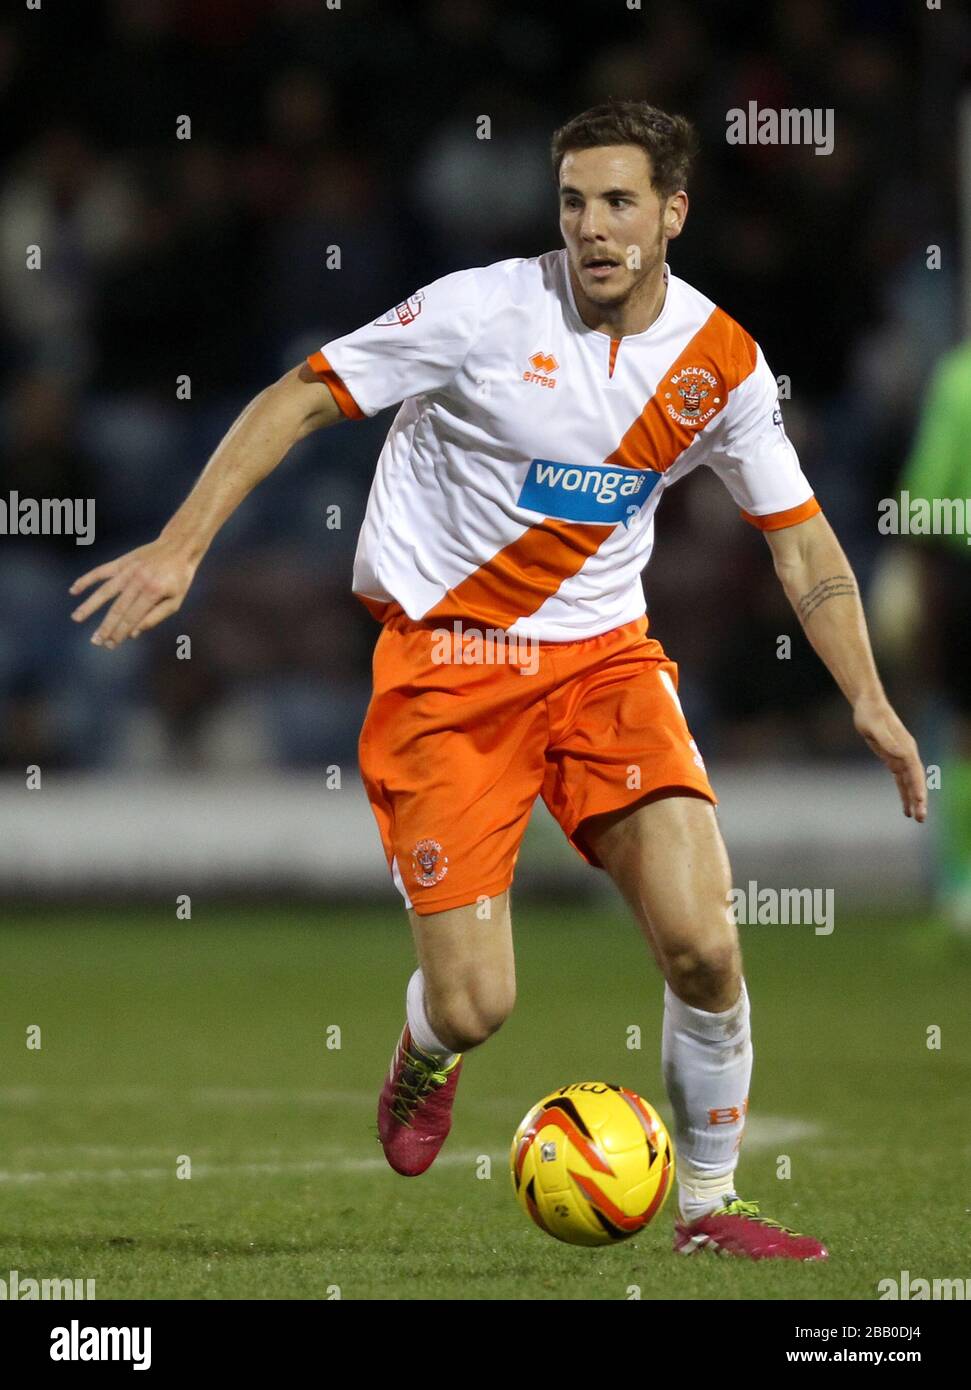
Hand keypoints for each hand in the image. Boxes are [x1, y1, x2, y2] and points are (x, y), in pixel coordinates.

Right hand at [70, 538, 198, 649]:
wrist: (179, 546)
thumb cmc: (179, 578)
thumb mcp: (175, 601)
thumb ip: (155, 617)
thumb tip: (133, 634)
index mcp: (153, 592)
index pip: (132, 618)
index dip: (120, 633)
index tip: (109, 645)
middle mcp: (138, 581)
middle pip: (117, 608)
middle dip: (105, 626)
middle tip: (95, 641)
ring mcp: (128, 570)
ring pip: (104, 591)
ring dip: (89, 605)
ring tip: (76, 618)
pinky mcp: (122, 562)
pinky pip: (101, 571)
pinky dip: (86, 580)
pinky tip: (74, 590)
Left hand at [853, 692, 926, 821]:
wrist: (867, 705)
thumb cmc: (870, 714)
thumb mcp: (876, 727)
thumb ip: (888, 741)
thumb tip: (902, 754)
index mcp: (906, 747)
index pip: (915, 771)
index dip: (918, 787)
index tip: (920, 802)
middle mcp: (907, 753)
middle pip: (915, 780)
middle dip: (919, 799)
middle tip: (921, 818)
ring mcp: (900, 757)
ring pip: (909, 783)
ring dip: (913, 800)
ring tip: (916, 818)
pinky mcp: (892, 759)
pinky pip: (900, 780)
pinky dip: (903, 793)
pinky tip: (905, 808)